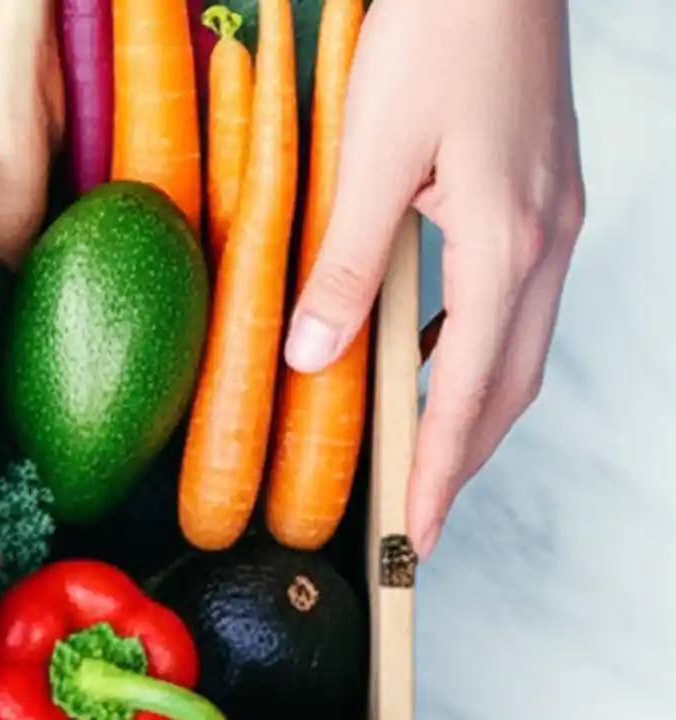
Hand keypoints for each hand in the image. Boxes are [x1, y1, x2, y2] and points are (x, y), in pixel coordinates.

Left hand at [282, 0, 585, 558]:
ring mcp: (553, 221)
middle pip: (508, 386)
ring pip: (517, 348)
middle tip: (418, 521)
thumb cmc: (434, 39)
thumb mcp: (374, 155)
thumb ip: (347, 264)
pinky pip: (512, 302)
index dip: (438, 472)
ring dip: (469, 409)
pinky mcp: (540, 199)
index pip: (468, 392)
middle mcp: (545, 243)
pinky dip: (473, 347)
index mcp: (506, 244)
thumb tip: (312, 356)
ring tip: (419, 455)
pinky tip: (429, 351)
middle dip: (462, 461)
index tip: (414, 536)